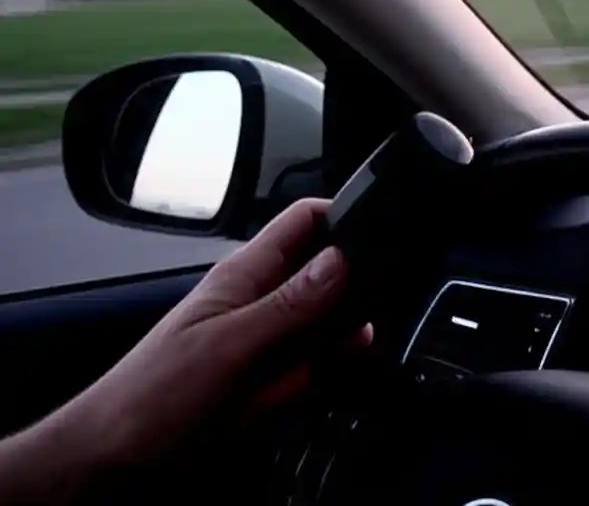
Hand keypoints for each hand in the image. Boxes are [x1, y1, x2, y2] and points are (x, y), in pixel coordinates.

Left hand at [0, 199, 369, 503]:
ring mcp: (268, 341)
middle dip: (351, 298)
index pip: (306, 220)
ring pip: (329, 327)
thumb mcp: (230, 346)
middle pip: (331, 276)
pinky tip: (302, 392)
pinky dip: (320, 379)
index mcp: (246, 274)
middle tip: (353, 325)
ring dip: (335, 346)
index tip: (385, 239)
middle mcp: (262, 300)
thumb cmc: (151, 396)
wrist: (114, 460)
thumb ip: (290, 306)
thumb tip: (344, 260)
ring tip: (306, 370)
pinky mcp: (270, 379)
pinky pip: (315, 368)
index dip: (346, 216)